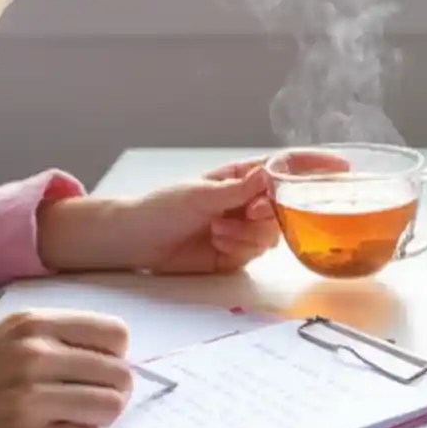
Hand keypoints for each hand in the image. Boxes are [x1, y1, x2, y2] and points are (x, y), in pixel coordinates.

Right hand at [0, 309, 131, 427]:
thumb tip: (85, 356)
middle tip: (84, 406)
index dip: (111, 358)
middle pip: (119, 373)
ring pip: (110, 408)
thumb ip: (34, 343)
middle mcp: (34, 353)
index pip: (112, 333)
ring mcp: (30, 397)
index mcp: (26, 325)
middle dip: (108, 393)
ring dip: (95, 421)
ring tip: (66, 425)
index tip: (97, 371)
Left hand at [128, 157, 281, 273]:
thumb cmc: (163, 207)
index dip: (287, 181)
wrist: (139, 242)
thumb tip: (268, 173)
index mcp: (237, 179)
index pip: (274, 174)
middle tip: (250, 213)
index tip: (286, 187)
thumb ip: (238, 188)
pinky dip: (237, 249)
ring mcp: (240, 230)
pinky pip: (253, 254)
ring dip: (246, 234)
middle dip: (267, 214)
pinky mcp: (234, 254)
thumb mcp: (202, 194)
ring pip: (269, 234)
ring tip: (216, 231)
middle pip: (279, 210)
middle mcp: (243, 204)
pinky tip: (216, 244)